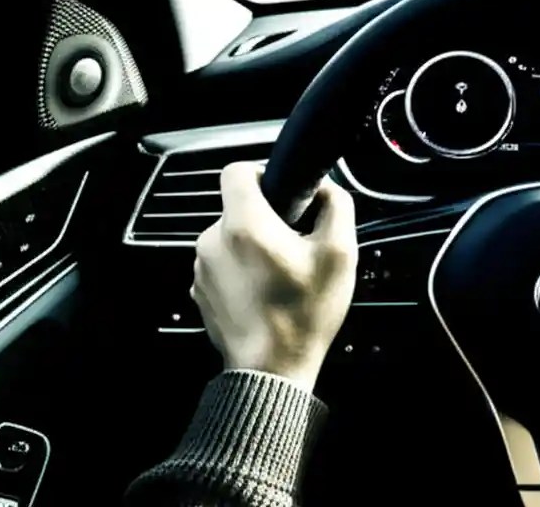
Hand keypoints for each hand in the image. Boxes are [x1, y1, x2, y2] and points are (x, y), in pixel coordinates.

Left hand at [192, 163, 357, 390]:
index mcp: (244, 224)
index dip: (261, 172)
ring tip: (280, 275)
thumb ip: (337, 206)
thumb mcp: (340, 254)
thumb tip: (327, 189)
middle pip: (236, 208)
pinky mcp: (199, 292)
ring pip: (229, 239)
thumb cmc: (304, 313)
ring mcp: (201, 269)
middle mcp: (212, 241)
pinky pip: (221, 266)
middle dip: (264, 219)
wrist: (272, 370)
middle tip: (294, 245)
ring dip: (252, 248)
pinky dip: (240, 271)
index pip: (237, 170)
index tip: (282, 192)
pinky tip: (264, 293)